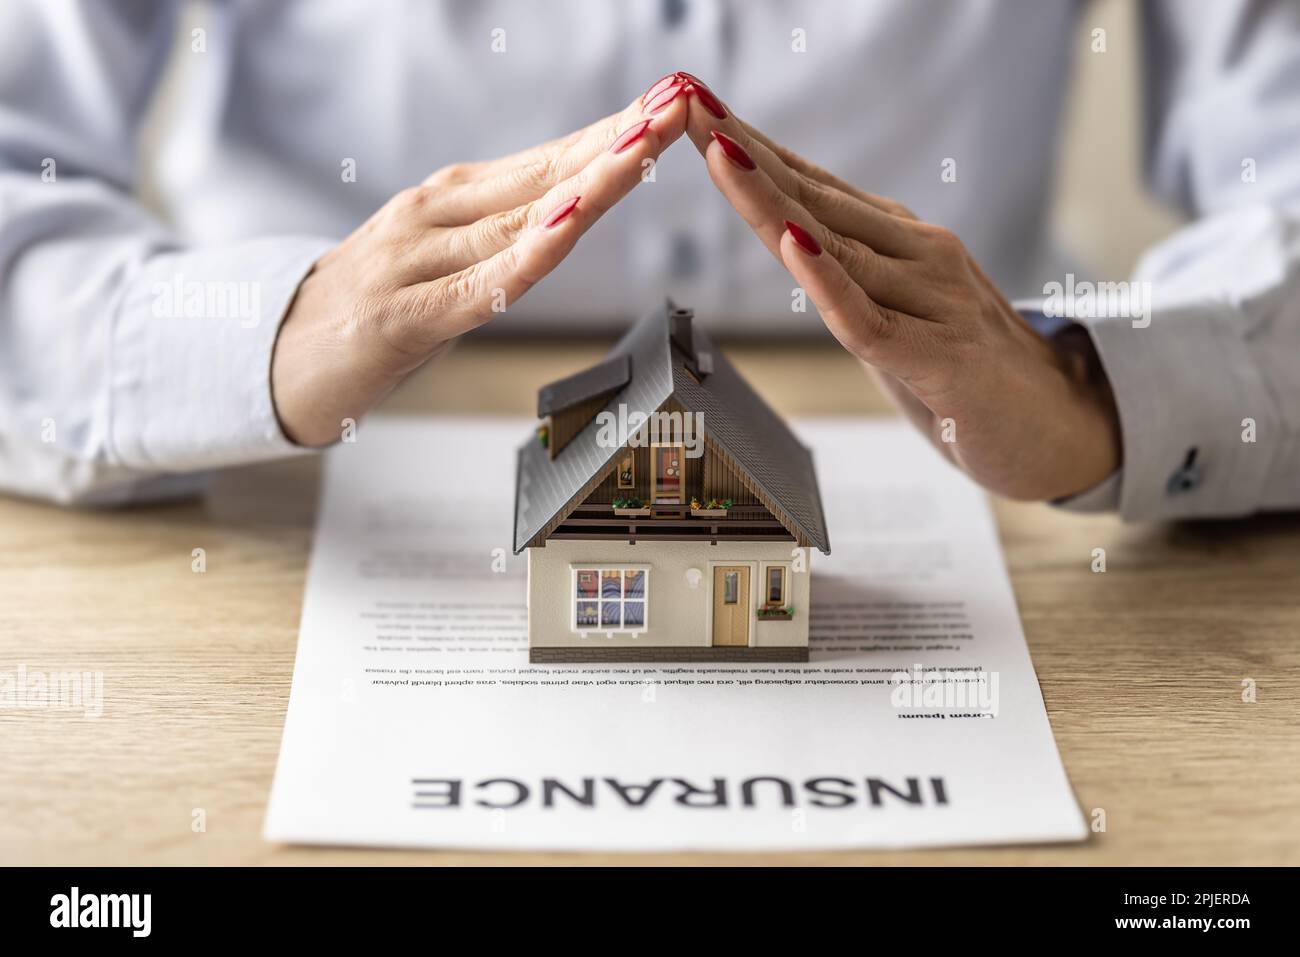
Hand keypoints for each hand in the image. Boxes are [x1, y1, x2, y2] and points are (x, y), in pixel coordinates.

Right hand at [271, 91, 686, 445]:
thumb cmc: (365, 316)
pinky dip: (529, 252)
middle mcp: (433, 217)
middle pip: (545, 176)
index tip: (668, 104)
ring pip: (521, 218)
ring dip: (591, 180)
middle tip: (678, 102)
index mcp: (447, 203)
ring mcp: (415, 261)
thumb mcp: (435, 266)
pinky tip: (569, 224)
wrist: (269, 364)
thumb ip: (493, 240)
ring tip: (646, 144)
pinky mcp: (403, 317)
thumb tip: (564, 214)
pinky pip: (481, 284)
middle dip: (618, 140)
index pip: (546, 162)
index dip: (610, 133)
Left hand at [678, 79, 1120, 500]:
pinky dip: (828, 283)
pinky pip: (868, 320)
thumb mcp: (899, 316)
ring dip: (769, 198)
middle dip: (743, 152)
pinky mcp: (942, 359)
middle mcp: (919, 256)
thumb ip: (853, 280)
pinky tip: (793, 246)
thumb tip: (794, 243)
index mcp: (903, 243)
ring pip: (833, 245)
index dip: (752, 149)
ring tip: (718, 149)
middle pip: (813, 200)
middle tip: (688, 102)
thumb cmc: (970, 377)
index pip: (813, 187)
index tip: (697, 110)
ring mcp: (934, 300)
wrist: (1065, 429)